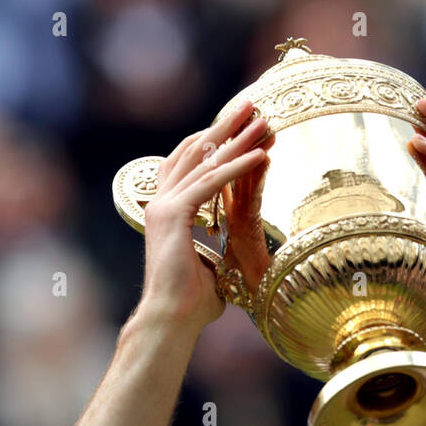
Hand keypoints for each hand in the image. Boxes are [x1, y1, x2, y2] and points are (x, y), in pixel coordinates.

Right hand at [140, 99, 270, 332]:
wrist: (173, 319)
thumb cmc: (191, 305)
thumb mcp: (209, 271)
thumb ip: (214, 260)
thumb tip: (227, 270)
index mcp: (167, 211)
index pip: (191, 163)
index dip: (216, 141)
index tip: (242, 125)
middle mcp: (161, 202)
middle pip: (195, 150)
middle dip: (226, 126)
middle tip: (252, 105)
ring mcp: (165, 206)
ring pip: (205, 161)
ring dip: (237, 139)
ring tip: (263, 120)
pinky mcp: (174, 214)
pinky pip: (211, 182)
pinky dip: (236, 167)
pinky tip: (260, 153)